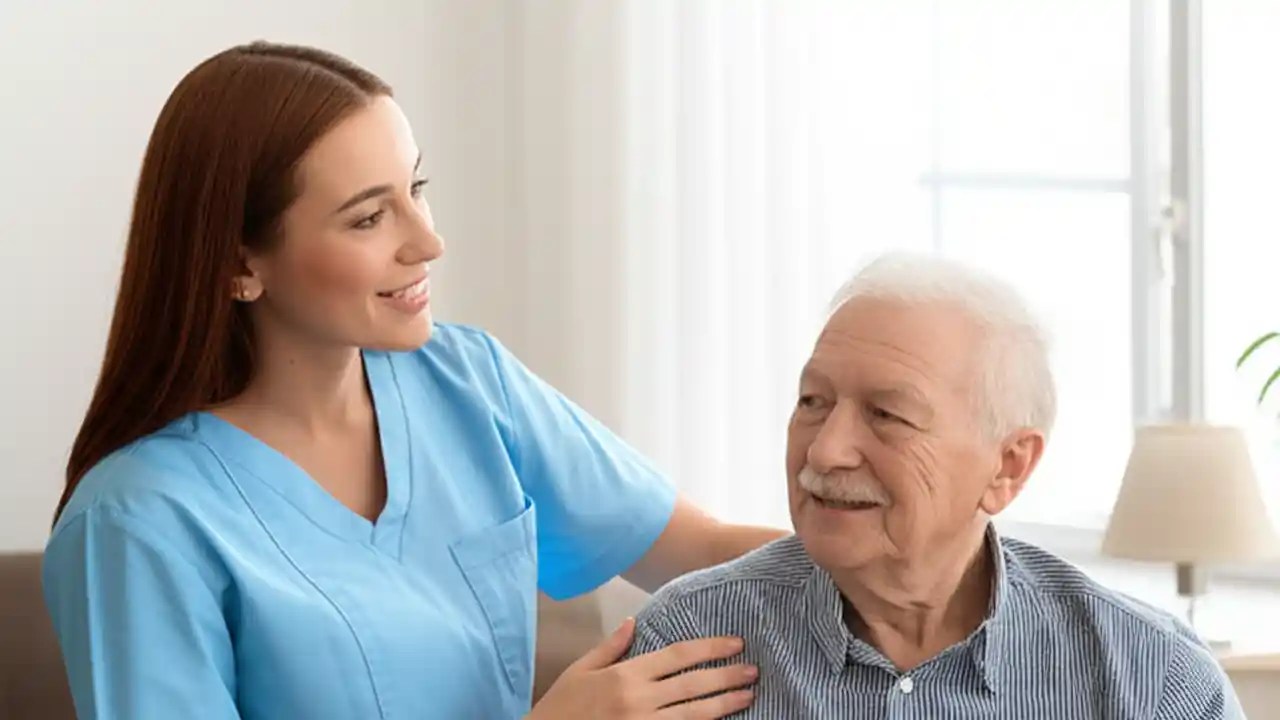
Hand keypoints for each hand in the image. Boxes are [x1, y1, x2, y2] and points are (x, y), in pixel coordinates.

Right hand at [528, 617, 756, 718]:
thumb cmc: (560, 709)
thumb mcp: (580, 671)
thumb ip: (610, 647)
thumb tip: (634, 622)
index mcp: (625, 675)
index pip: (678, 656)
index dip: (709, 649)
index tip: (735, 644)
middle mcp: (638, 701)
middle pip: (693, 685)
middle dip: (726, 677)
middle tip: (753, 670)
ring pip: (694, 715)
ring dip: (724, 705)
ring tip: (748, 696)